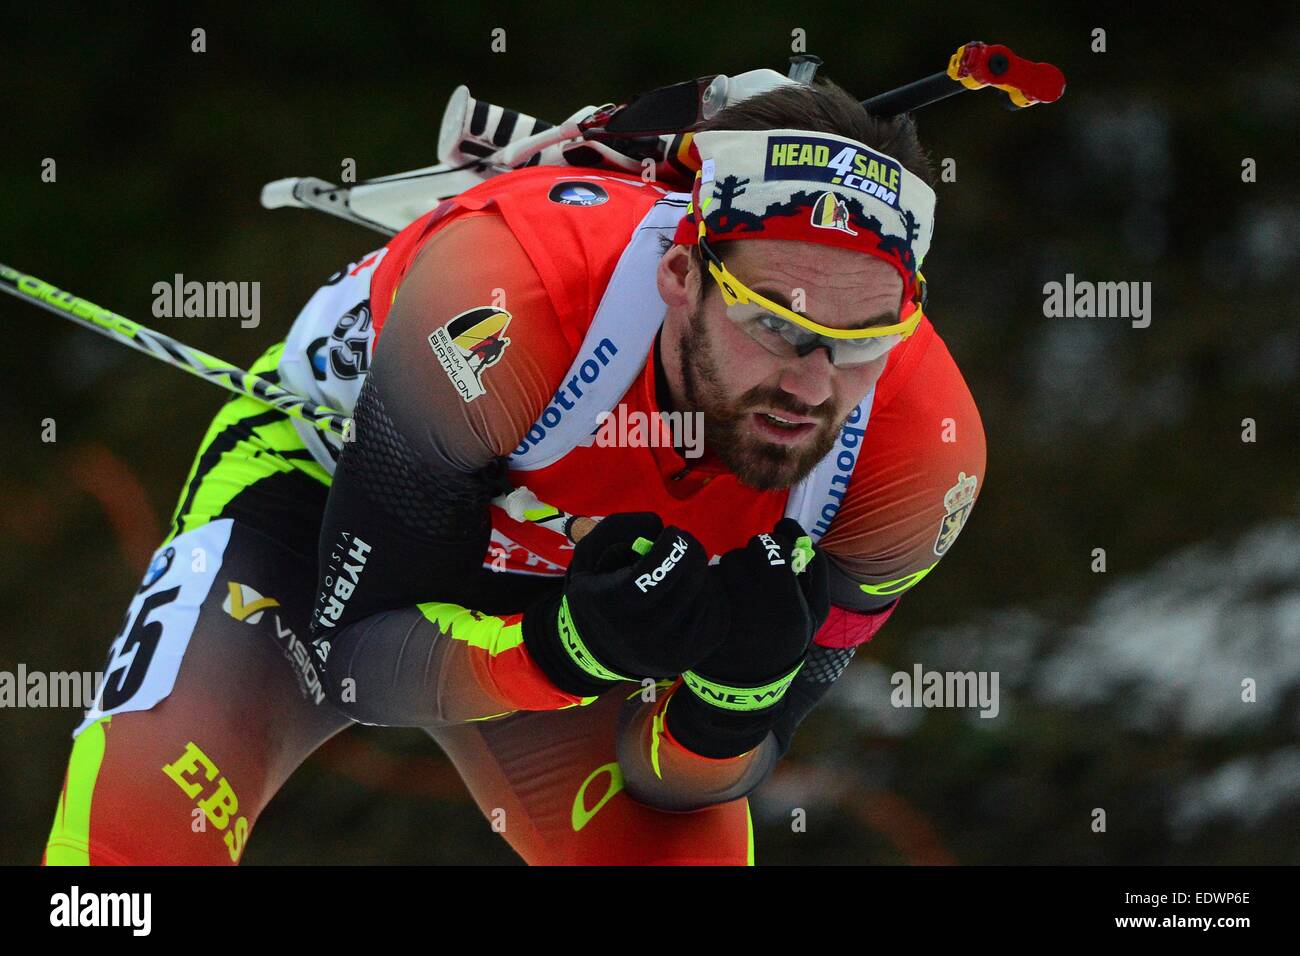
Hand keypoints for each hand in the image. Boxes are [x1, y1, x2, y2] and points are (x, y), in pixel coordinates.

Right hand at [522, 512, 727, 695]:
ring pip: (702, 594)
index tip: (670, 533)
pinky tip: (684, 594)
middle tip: (682, 543)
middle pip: (686, 581)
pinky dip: (703, 593)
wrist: (602, 651)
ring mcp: (672, 648)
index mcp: (612, 606)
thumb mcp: (588, 557)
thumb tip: (657, 525)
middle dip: (689, 552)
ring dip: (696, 572)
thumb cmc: (597, 593)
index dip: (669, 548)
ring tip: (677, 572)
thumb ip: (617, 528)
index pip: (652, 574)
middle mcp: (645, 633)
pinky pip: (712, 610)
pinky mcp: (694, 653)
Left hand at [666, 518, 829, 757]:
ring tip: (736, 593)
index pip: (775, 548)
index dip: (773, 543)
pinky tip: (718, 606)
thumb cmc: (783, 647)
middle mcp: (758, 609)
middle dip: (749, 557)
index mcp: (792, 608)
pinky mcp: (702, 620)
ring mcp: (728, 614)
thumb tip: (792, 530)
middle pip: (747, 553)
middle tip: (752, 573)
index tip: (774, 548)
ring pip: (723, 565)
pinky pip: (705, 584)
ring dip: (729, 570)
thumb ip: (812, 573)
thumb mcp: (811, 618)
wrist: (744, 694)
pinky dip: (710, 588)